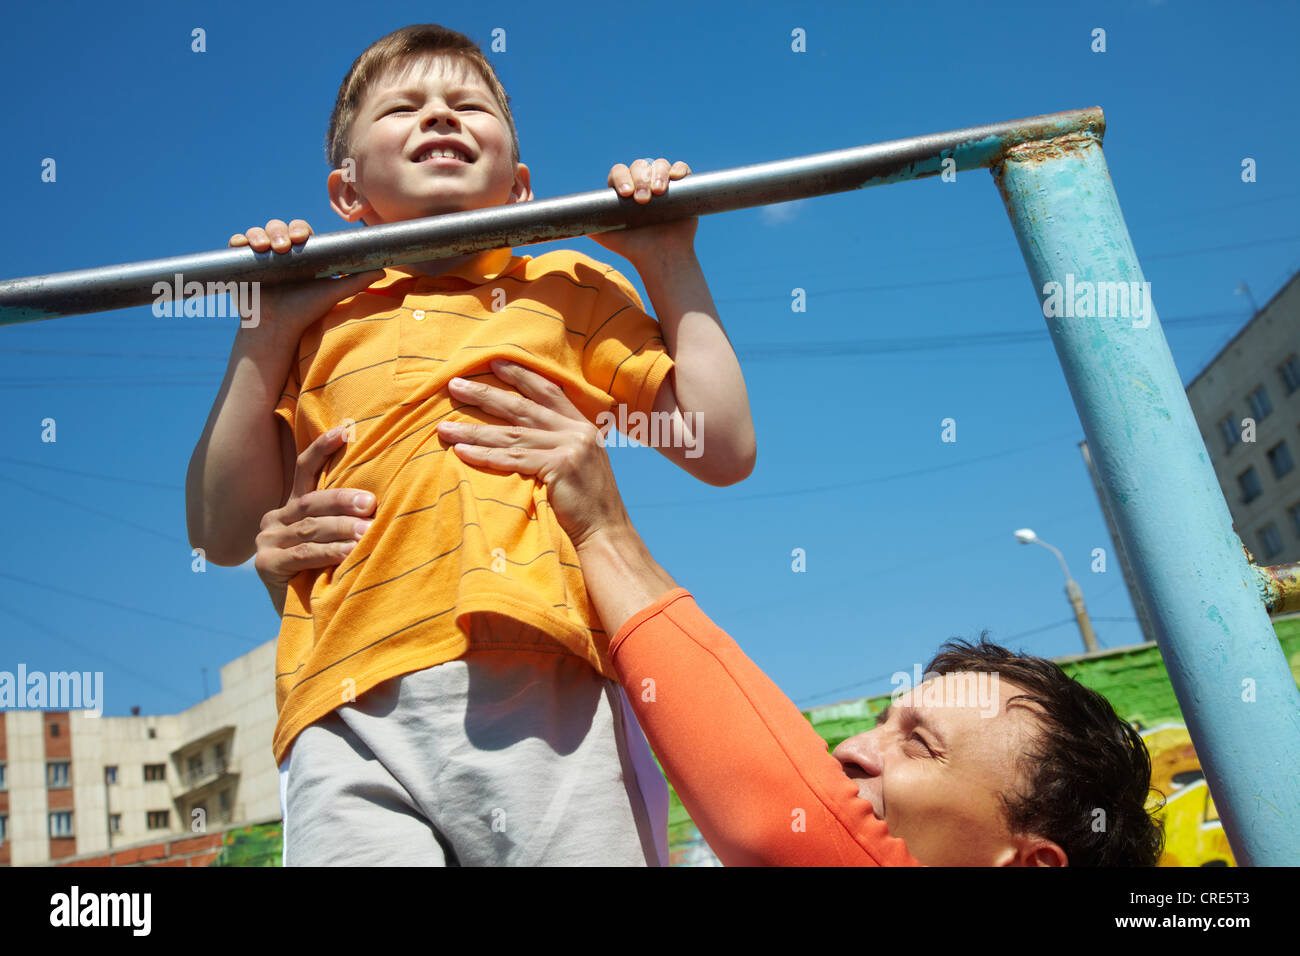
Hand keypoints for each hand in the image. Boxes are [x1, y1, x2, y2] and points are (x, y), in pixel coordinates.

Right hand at [229, 218, 384, 342]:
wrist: (277, 328)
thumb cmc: (306, 310)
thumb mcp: (333, 293)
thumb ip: (356, 280)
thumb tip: (383, 269)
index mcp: (302, 253)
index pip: (300, 230)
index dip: (299, 228)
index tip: (301, 237)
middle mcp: (281, 251)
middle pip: (278, 227)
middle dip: (279, 231)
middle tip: (283, 247)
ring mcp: (261, 256)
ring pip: (258, 232)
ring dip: (259, 234)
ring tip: (264, 248)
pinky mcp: (243, 263)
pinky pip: (237, 244)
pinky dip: (238, 241)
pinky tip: (243, 246)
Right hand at [253, 425, 376, 615]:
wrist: (307, 625)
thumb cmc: (331, 577)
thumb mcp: (339, 542)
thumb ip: (348, 520)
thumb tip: (385, 498)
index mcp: (293, 507)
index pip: (306, 469)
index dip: (323, 448)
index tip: (347, 429)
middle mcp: (275, 518)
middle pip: (312, 500)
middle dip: (343, 499)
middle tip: (371, 503)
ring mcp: (266, 541)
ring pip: (310, 527)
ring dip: (341, 528)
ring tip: (368, 531)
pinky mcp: (265, 564)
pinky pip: (303, 554)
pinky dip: (329, 553)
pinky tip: (350, 553)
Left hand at [436, 360, 629, 547]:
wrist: (607, 533)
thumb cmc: (588, 505)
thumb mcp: (580, 464)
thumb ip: (560, 444)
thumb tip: (525, 434)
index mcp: (583, 426)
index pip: (548, 391)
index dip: (520, 376)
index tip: (494, 363)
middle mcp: (578, 431)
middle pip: (523, 407)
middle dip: (485, 394)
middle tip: (455, 384)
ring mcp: (570, 447)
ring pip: (511, 434)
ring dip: (473, 430)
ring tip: (444, 428)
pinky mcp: (560, 466)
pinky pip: (513, 459)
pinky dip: (484, 456)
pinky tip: (461, 452)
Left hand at [591, 158, 697, 266]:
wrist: (661, 258)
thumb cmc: (632, 248)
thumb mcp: (604, 236)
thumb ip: (586, 224)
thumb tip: (561, 220)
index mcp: (622, 189)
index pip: (618, 173)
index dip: (621, 178)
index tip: (626, 194)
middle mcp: (641, 182)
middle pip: (639, 165)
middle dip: (640, 178)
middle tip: (643, 200)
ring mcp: (662, 183)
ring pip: (659, 164)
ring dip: (658, 173)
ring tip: (658, 193)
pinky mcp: (682, 187)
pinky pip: (681, 169)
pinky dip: (679, 169)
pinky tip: (676, 178)